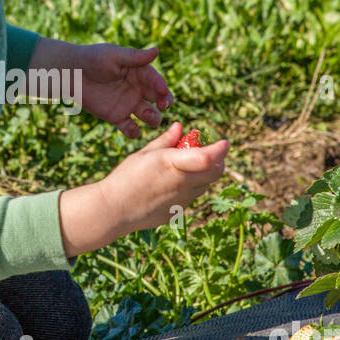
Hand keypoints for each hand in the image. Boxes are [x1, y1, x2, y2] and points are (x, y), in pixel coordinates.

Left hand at [76, 43, 170, 137]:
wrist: (71, 73)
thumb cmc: (93, 59)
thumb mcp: (113, 56)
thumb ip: (134, 57)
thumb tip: (156, 50)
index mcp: (141, 73)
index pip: (156, 81)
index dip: (161, 86)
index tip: (162, 91)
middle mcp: (139, 90)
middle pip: (159, 100)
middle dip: (164, 103)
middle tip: (162, 105)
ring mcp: (129, 104)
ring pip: (149, 115)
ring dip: (153, 118)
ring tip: (147, 115)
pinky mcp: (117, 117)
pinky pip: (131, 128)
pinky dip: (134, 132)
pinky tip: (131, 129)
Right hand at [99, 121, 229, 237]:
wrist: (114, 209)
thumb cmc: (126, 177)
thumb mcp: (145, 154)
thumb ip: (166, 140)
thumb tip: (180, 127)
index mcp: (172, 164)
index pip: (207, 158)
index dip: (220, 150)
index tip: (225, 143)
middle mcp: (181, 183)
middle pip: (215, 172)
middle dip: (218, 161)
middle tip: (210, 153)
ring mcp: (182, 200)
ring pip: (204, 185)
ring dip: (203, 174)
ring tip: (185, 168)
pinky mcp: (178, 212)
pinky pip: (192, 197)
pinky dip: (190, 188)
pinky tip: (171, 185)